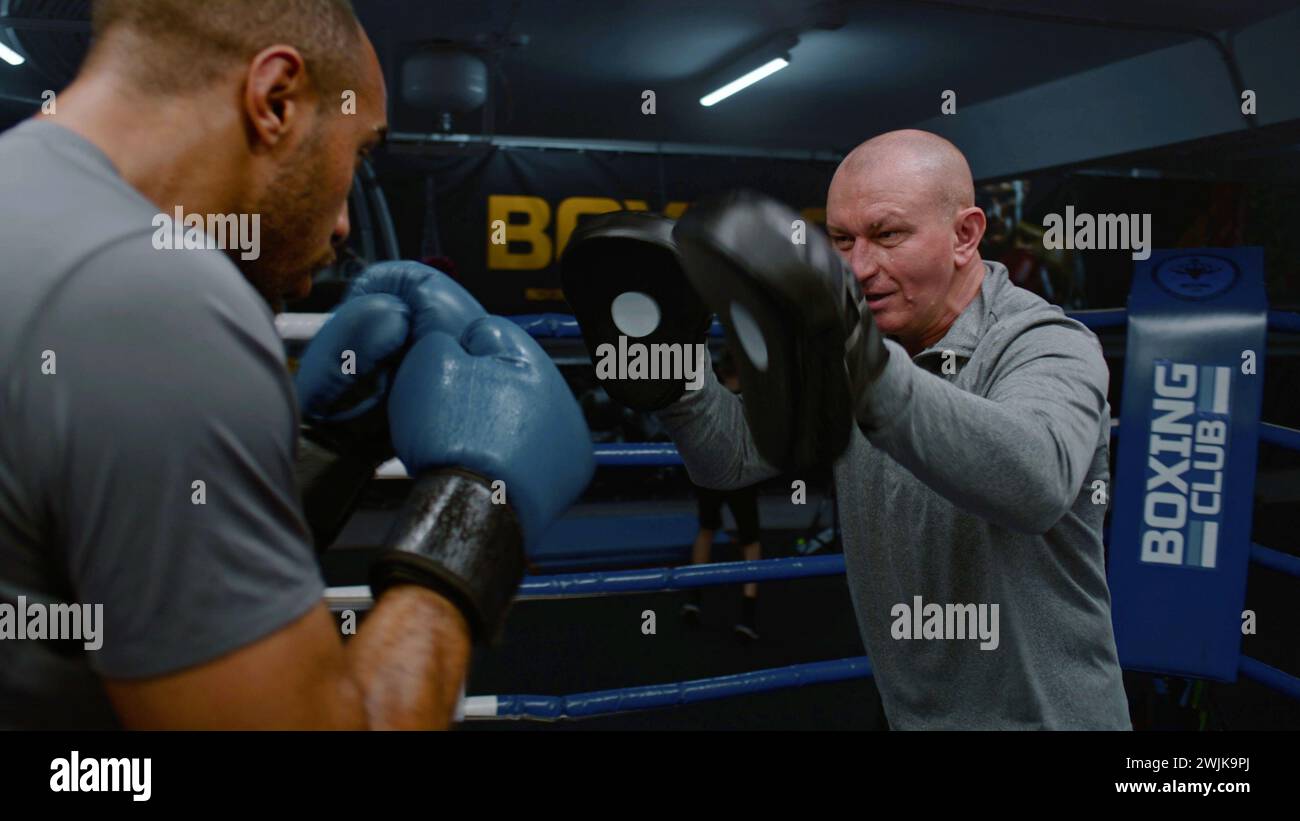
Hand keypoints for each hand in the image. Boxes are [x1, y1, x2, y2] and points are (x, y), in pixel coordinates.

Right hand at [373, 316, 594, 640]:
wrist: (472, 515)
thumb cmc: (453, 443)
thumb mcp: (429, 366)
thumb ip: (443, 337)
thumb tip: (451, 337)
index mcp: (532, 362)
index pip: (487, 332)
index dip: (455, 350)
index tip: (442, 374)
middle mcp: (563, 397)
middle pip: (511, 375)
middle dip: (482, 385)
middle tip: (453, 414)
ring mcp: (571, 439)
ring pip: (524, 414)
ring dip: (501, 421)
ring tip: (472, 443)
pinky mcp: (569, 476)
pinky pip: (536, 453)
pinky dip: (517, 456)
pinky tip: (494, 464)